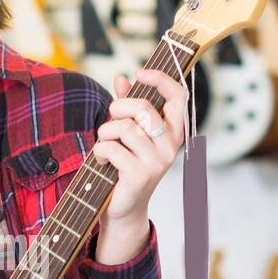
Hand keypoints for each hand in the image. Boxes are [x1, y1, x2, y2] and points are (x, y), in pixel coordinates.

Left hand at [92, 66, 188, 238]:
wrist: (124, 207)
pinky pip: (111, 148)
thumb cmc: (125, 166)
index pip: (178, 96)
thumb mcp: (128, 134)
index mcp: (173, 132)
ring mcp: (157, 161)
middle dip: (117, 108)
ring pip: (124, 128)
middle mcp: (170, 146)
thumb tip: (121, 77)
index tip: (139, 71)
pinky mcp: (139, 175)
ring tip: (104, 146)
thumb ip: (127, 106)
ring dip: (105, 133)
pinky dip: (100, 152)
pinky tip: (103, 162)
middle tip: (109, 121)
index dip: (160, 79)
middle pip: (143, 108)